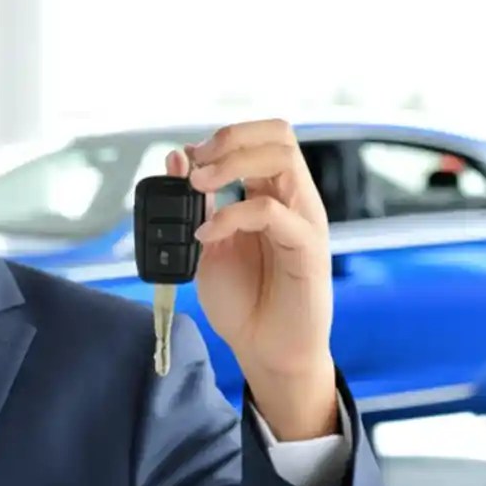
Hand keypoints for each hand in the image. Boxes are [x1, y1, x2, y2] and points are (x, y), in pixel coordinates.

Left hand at [165, 119, 338, 439]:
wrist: (265, 351)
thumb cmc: (244, 301)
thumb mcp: (208, 244)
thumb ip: (198, 203)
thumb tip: (178, 157)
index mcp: (272, 194)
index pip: (264, 136)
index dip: (226, 136)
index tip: (189, 159)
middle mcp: (294, 200)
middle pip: (279, 134)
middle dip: (230, 139)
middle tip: (196, 166)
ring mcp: (304, 221)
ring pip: (283, 159)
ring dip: (232, 164)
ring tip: (198, 186)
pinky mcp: (308, 249)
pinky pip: (272, 212)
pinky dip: (231, 216)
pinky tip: (206, 235)